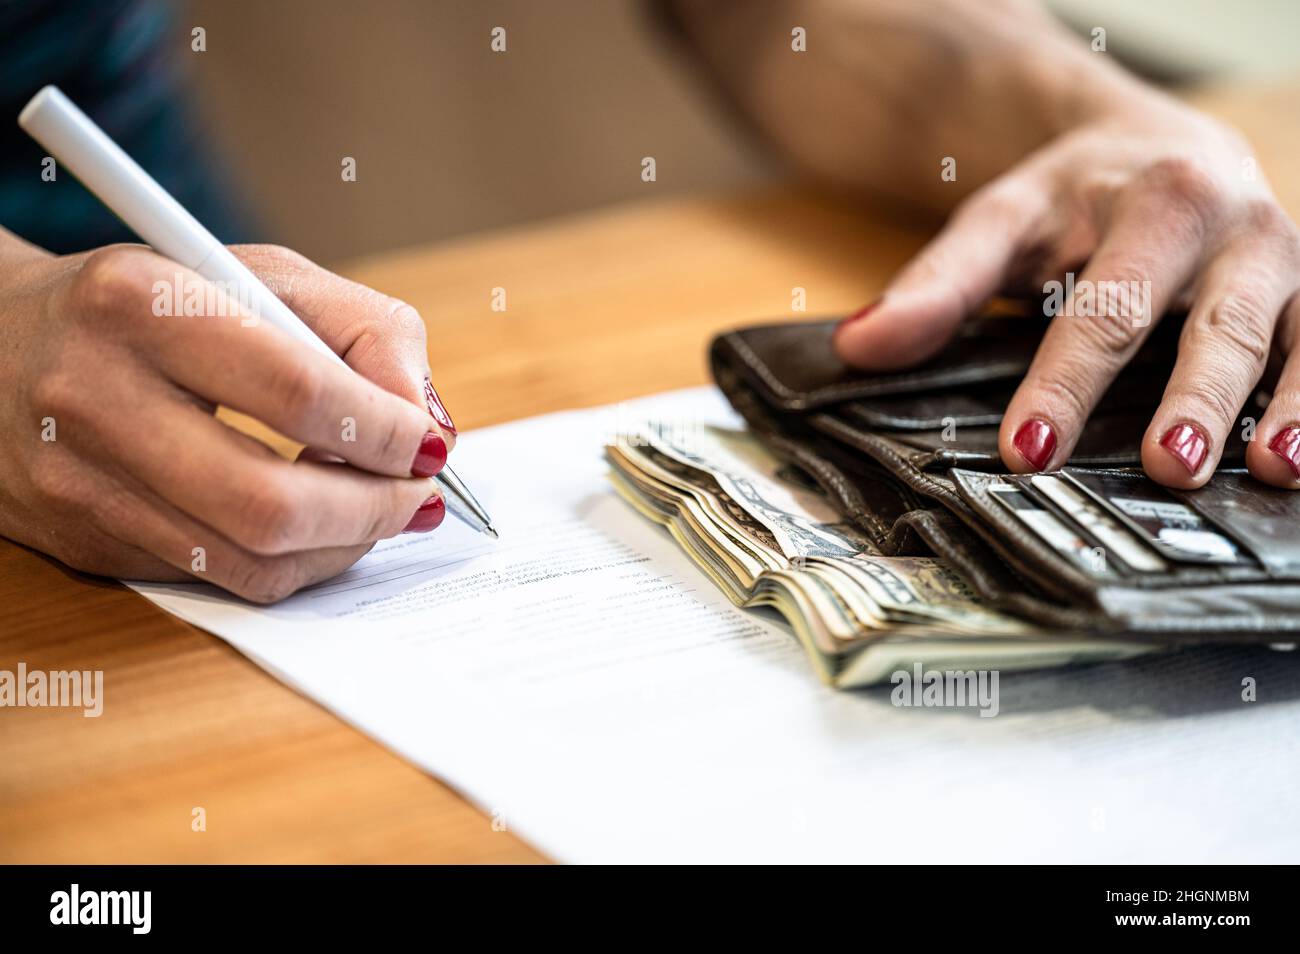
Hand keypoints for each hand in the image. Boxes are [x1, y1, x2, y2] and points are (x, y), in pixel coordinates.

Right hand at [0, 239, 455, 601]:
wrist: (0, 344)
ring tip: (377, 510)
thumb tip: (428, 425)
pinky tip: (317, 524)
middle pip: (271, 503)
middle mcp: (95, 397)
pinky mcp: (83, 541)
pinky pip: (220, 579)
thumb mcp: (259, 275)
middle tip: (419, 496)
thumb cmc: (154, 303)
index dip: (385, 432)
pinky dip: (294, 561)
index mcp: (140, 304)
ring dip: (344, 547)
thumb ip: (363, 330)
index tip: (430, 445)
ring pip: (250, 561)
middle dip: (374, 511)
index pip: (296, 391)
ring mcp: (79, 483)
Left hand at [833, 97, 1299, 488]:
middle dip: (1192, 397)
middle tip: (1166, 467)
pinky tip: (1294, 461)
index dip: (1063, 384)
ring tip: (1267, 472)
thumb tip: (859, 345)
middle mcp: (1238, 227)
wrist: (1159, 144)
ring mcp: (1286, 265)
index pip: (1102, 307)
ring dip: (1287, 407)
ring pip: (1295, 338)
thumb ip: (936, 286)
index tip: (1028, 449)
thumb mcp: (1000, 224)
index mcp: (1157, 200)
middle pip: (1215, 321)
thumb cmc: (1075, 196)